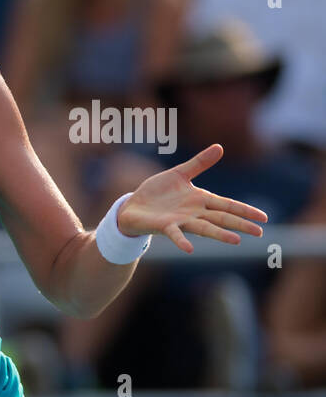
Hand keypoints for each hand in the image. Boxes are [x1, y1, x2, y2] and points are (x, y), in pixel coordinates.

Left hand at [117, 144, 267, 252]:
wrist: (132, 206)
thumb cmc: (157, 192)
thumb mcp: (179, 174)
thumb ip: (199, 163)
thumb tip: (220, 146)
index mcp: (200, 200)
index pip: (228, 205)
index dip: (244, 210)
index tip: (263, 217)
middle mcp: (194, 213)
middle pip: (222, 218)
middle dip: (240, 224)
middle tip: (260, 233)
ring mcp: (180, 220)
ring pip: (204, 228)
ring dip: (219, 234)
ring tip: (236, 241)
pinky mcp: (164, 226)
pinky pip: (175, 234)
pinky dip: (181, 241)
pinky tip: (189, 249)